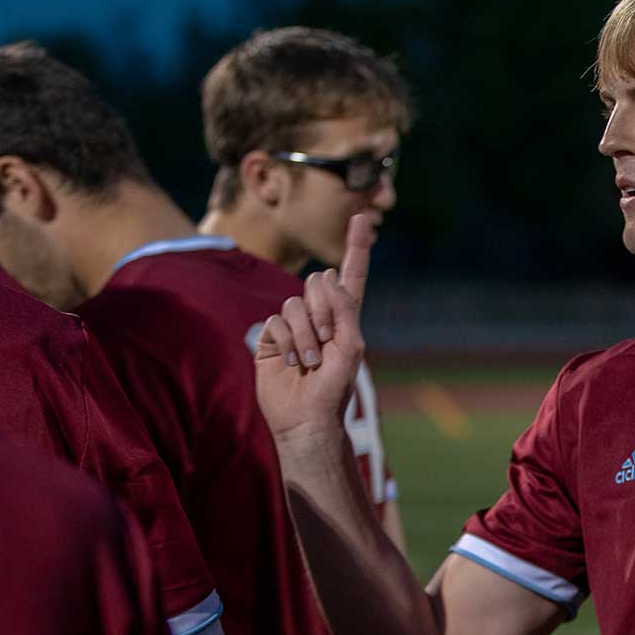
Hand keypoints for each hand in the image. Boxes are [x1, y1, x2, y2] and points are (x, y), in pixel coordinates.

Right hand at [255, 213, 373, 443]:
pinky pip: (275, 320)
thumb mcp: (351, 346)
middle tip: (326, 343)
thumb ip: (344, 309)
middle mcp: (319, 314)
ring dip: (305, 333)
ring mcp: (293, 324)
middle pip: (316, 283)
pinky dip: (287, 341)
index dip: (357, 246)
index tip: (363, 216)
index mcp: (345, 315)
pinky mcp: (270, 336)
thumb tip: (325, 277)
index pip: (352, 274)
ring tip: (309, 360)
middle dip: (323, 311)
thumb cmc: (335, 386)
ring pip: (294, 302)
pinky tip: (291, 363)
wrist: (308, 417)